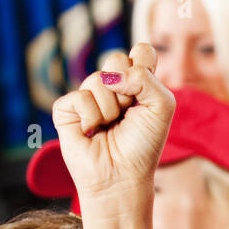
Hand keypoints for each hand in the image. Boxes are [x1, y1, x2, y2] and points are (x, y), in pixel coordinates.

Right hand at [52, 44, 174, 205]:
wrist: (122, 177)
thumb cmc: (144, 145)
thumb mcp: (161, 107)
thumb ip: (146, 77)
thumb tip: (110, 76)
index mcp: (137, 83)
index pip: (141, 51)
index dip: (144, 64)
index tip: (145, 91)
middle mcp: (112, 86)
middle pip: (117, 58)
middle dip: (127, 88)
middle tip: (128, 113)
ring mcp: (88, 96)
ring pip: (98, 79)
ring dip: (110, 109)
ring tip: (110, 127)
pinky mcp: (67, 109)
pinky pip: (79, 97)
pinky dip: (90, 118)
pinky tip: (91, 132)